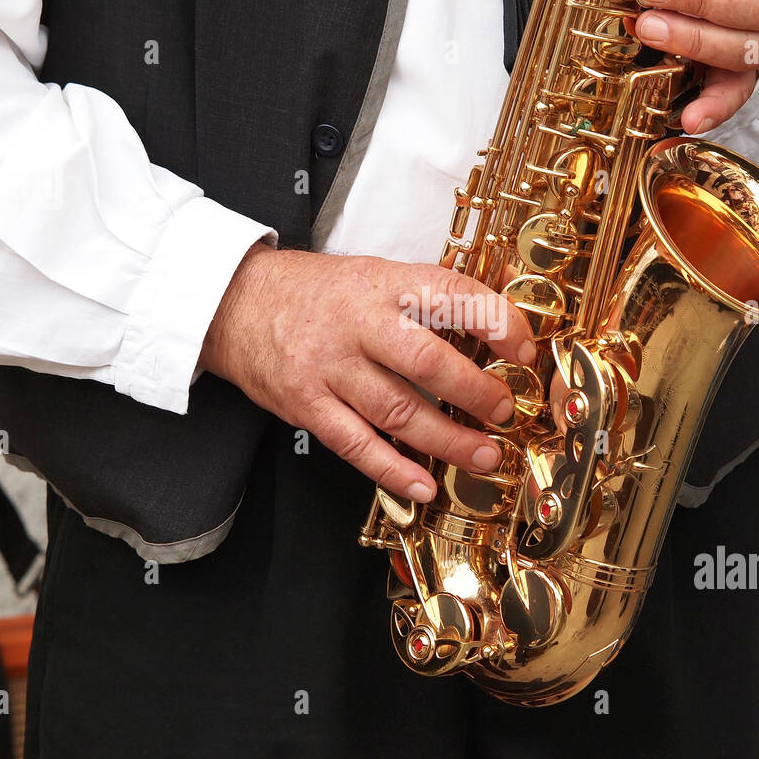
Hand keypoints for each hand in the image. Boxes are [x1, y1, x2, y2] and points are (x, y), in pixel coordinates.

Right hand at [199, 245, 535, 502]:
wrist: (234, 302)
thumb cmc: (318, 292)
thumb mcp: (376, 273)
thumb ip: (430, 293)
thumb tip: (504, 303)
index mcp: (383, 283)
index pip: (451, 296)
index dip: (496, 323)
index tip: (525, 349)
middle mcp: (357, 324)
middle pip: (426, 361)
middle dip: (474, 392)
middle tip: (504, 411)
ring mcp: (329, 368)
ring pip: (396, 411)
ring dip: (446, 439)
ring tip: (483, 455)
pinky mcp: (307, 405)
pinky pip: (355, 444)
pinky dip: (393, 470)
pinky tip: (424, 485)